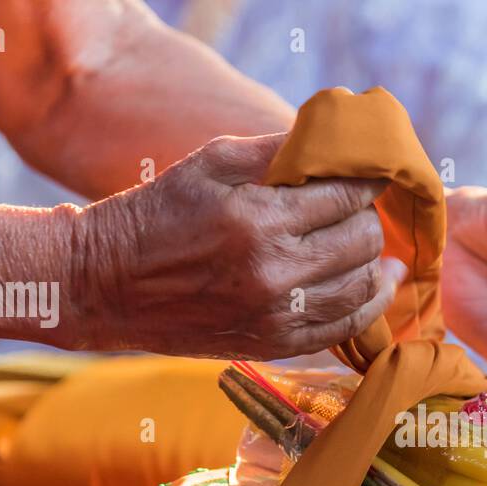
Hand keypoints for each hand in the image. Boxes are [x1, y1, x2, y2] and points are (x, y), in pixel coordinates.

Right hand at [64, 134, 404, 358]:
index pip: (347, 195)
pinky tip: (378, 285)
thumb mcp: (211, 162)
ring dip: (374, 260)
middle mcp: (275, 271)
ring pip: (361, 285)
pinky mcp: (274, 344)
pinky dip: (369, 305)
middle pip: (361, 240)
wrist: (108, 284)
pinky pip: (344, 328)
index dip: (369, 181)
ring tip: (373, 245)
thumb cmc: (160, 212)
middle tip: (358, 208)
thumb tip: (337, 141)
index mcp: (260, 219)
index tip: (373, 173)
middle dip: (367, 217)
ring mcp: (277, 314)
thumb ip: (278, 150)